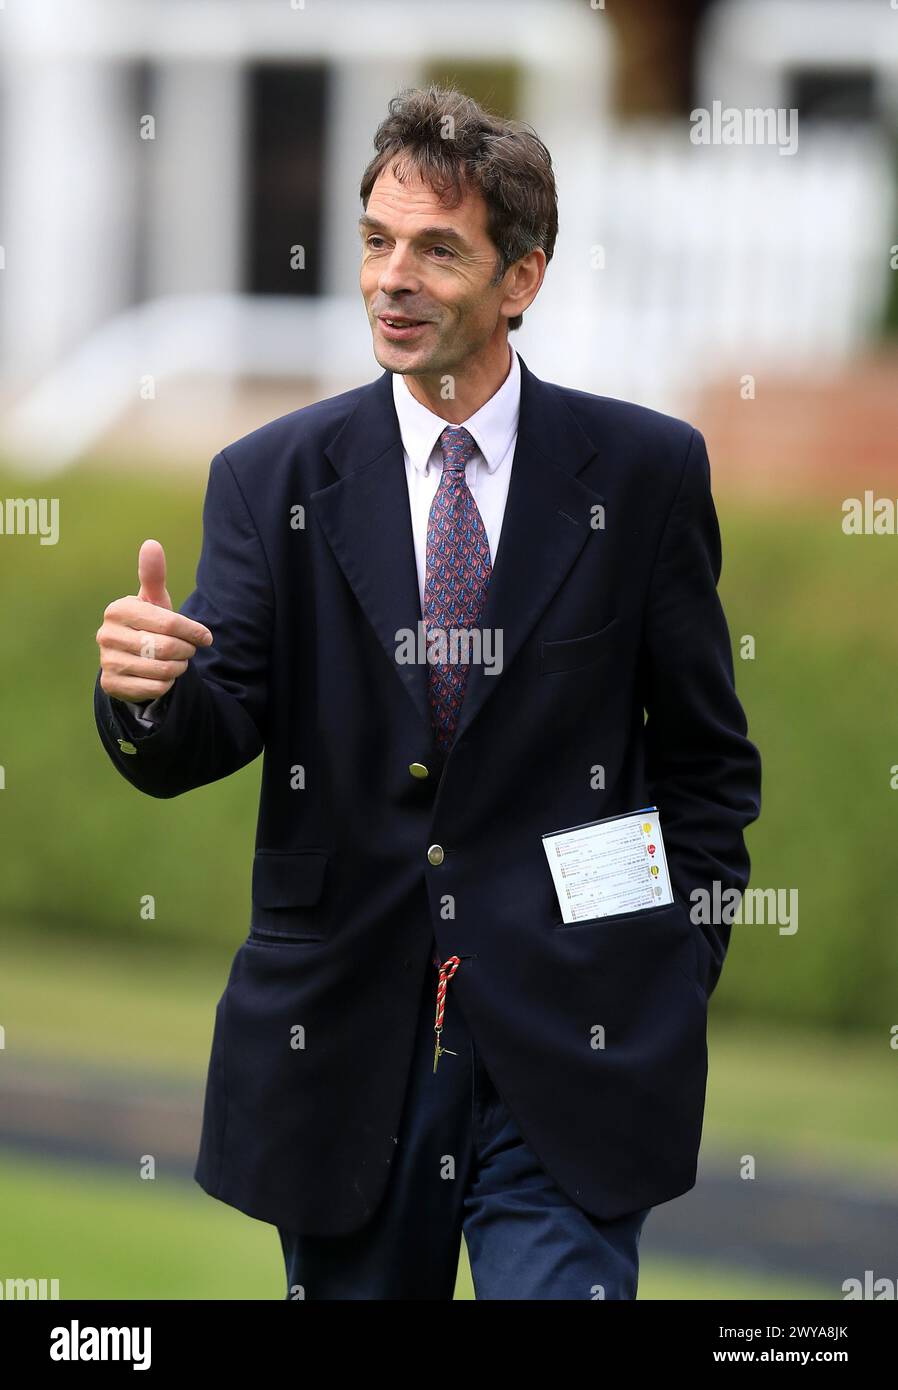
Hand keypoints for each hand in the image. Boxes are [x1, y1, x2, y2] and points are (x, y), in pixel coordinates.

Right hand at [96, 539, 212, 702]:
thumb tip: (152, 543)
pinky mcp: (111, 685)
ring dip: (178, 667)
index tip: (205, 637)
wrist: (130, 660)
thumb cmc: (148, 624)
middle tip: (188, 650)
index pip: (169, 622)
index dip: (193, 631)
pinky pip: (155, 688)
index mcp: (118, 610)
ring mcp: (107, 661)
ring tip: (176, 661)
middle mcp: (106, 634)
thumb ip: (154, 575)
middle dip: (186, 651)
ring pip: (162, 670)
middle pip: (167, 648)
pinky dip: (167, 684)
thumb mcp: (153, 601)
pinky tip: (162, 676)